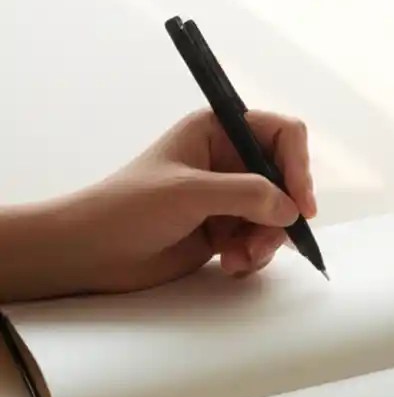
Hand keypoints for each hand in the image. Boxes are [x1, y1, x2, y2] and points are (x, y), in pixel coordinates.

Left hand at [0, 109, 316, 300]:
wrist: (89, 253)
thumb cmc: (127, 208)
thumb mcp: (190, 193)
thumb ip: (247, 194)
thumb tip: (291, 210)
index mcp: (218, 132)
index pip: (282, 135)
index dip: (298, 166)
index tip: (300, 204)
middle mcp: (228, 161)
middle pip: (285, 181)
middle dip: (281, 215)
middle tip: (266, 242)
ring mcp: (227, 197)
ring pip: (276, 216)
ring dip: (266, 241)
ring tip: (241, 259)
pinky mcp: (223, 230)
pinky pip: (259, 239)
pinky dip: (253, 255)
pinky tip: (230, 265)